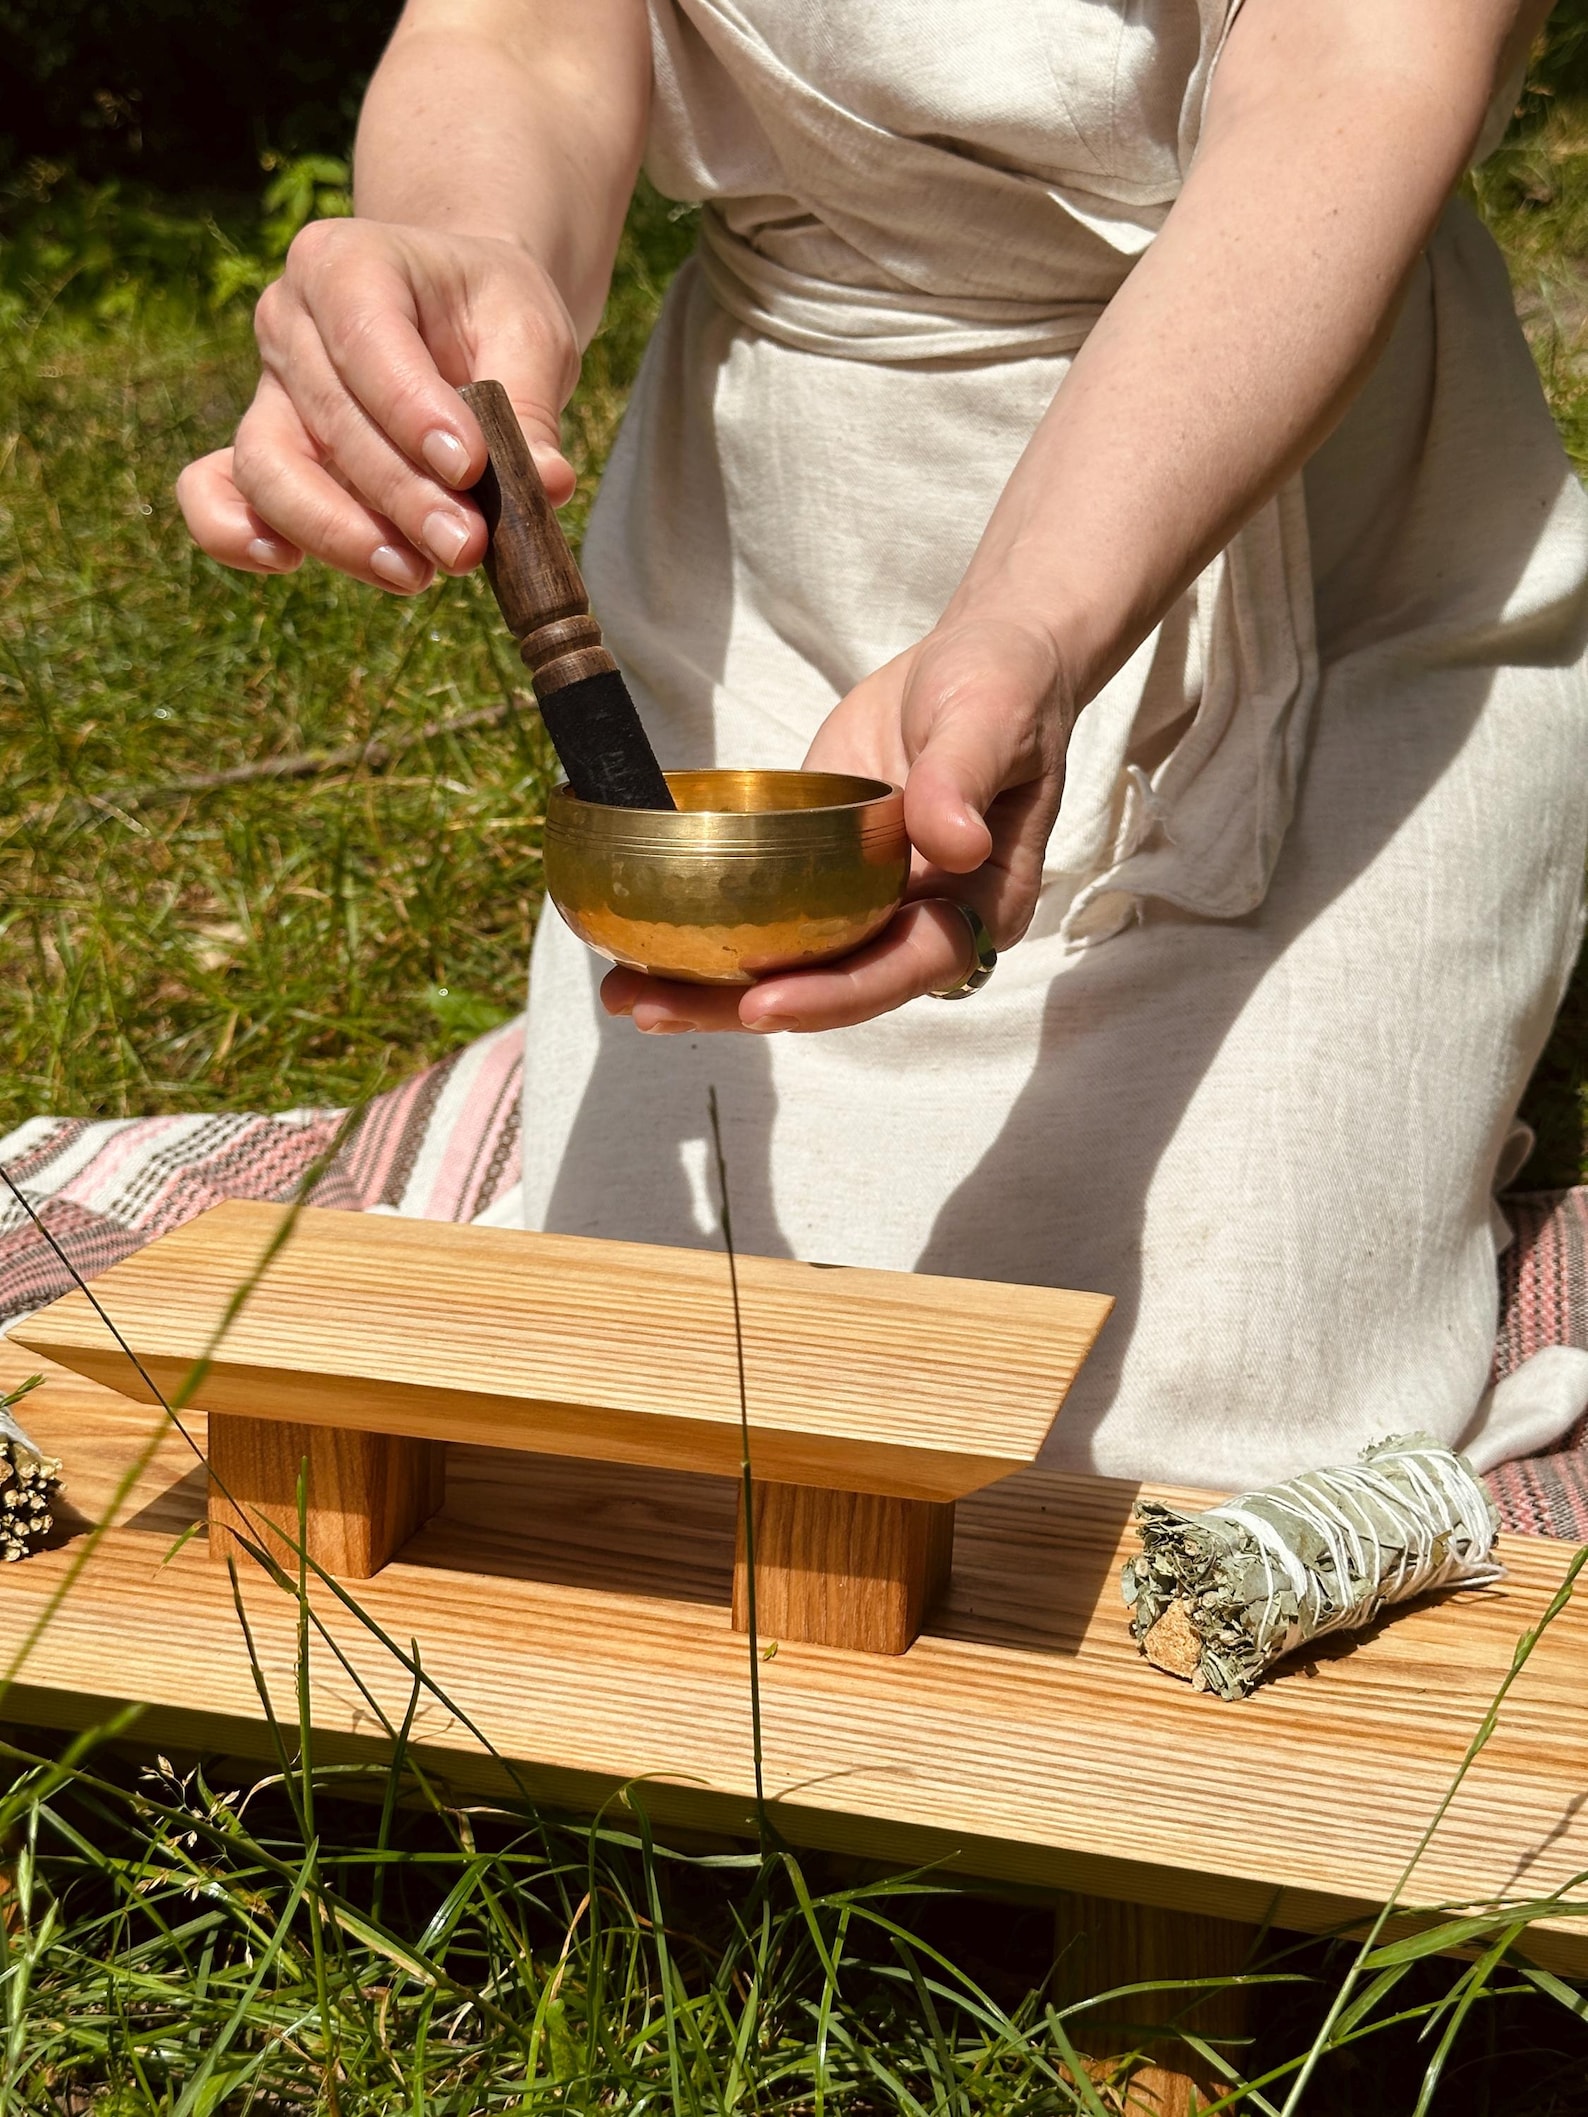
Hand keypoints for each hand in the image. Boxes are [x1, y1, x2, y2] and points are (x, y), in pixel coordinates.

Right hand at [176, 219, 579, 593]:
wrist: (455, 314)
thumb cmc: (489, 313)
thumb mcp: (528, 334)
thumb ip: (532, 407)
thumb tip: (546, 484)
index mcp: (345, 262)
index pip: (367, 338)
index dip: (412, 410)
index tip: (468, 466)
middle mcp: (289, 322)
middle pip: (329, 420)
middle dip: (400, 495)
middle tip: (465, 547)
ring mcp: (267, 393)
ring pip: (271, 469)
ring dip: (339, 532)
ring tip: (415, 573)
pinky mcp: (260, 454)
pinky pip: (215, 493)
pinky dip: (232, 532)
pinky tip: (285, 563)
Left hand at [601, 615, 1074, 1033]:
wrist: (980, 659)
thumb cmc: (1003, 686)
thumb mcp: (991, 720)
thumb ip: (963, 779)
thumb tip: (953, 844)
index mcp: (979, 907)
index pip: (906, 967)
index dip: (836, 995)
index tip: (765, 1003)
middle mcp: (920, 923)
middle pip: (832, 987)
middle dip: (743, 1007)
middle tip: (654, 1010)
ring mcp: (869, 906)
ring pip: (789, 966)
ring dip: (708, 988)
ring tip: (625, 997)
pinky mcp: (822, 876)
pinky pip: (765, 917)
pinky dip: (707, 934)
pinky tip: (640, 946)